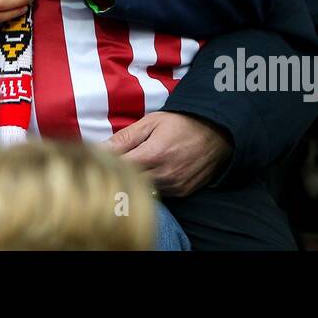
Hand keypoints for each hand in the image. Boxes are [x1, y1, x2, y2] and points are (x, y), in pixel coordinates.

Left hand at [106, 111, 233, 197]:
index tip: (101, 159)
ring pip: (144, 191)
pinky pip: (160, 195)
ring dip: (135, 183)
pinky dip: (151, 187)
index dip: (107, 164)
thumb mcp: (151, 122)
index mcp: (153, 155)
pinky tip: (150, 174)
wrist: (217, 132)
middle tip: (114, 165)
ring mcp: (175, 187)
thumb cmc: (181, 123)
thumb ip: (125, 137)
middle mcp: (164, 175)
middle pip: (130, 183)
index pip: (119, 168)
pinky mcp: (183, 193)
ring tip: (134, 168)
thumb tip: (100, 149)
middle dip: (120, 175)